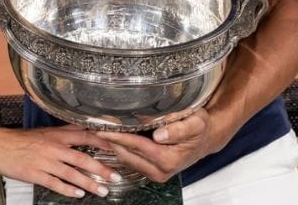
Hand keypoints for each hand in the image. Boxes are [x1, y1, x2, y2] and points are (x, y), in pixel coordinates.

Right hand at [0, 125, 120, 199]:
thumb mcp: (42, 132)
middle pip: (82, 158)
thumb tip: (83, 130)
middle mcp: (53, 147)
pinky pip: (55, 184)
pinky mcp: (35, 174)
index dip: (103, 143)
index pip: (85, 136)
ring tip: (103, 191)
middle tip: (116, 177)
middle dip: (101, 169)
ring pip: (72, 174)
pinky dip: (68, 190)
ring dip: (89, 183)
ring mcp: (44, 162)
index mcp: (55, 135)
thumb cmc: (18, 139)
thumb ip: (63, 132)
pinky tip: (78, 195)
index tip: (118, 149)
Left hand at [96, 110, 213, 182]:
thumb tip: (160, 135)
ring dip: (113, 145)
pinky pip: (130, 160)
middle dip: (110, 140)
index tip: (101, 129)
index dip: (118, 137)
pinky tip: (112, 137)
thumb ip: (179, 129)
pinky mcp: (151, 172)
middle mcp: (161, 170)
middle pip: (127, 153)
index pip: (136, 146)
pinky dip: (120, 148)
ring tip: (99, 129)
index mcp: (169, 159)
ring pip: (126, 158)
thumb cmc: (199, 129)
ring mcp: (155, 173)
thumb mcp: (195, 123)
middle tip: (93, 126)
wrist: (204, 140)